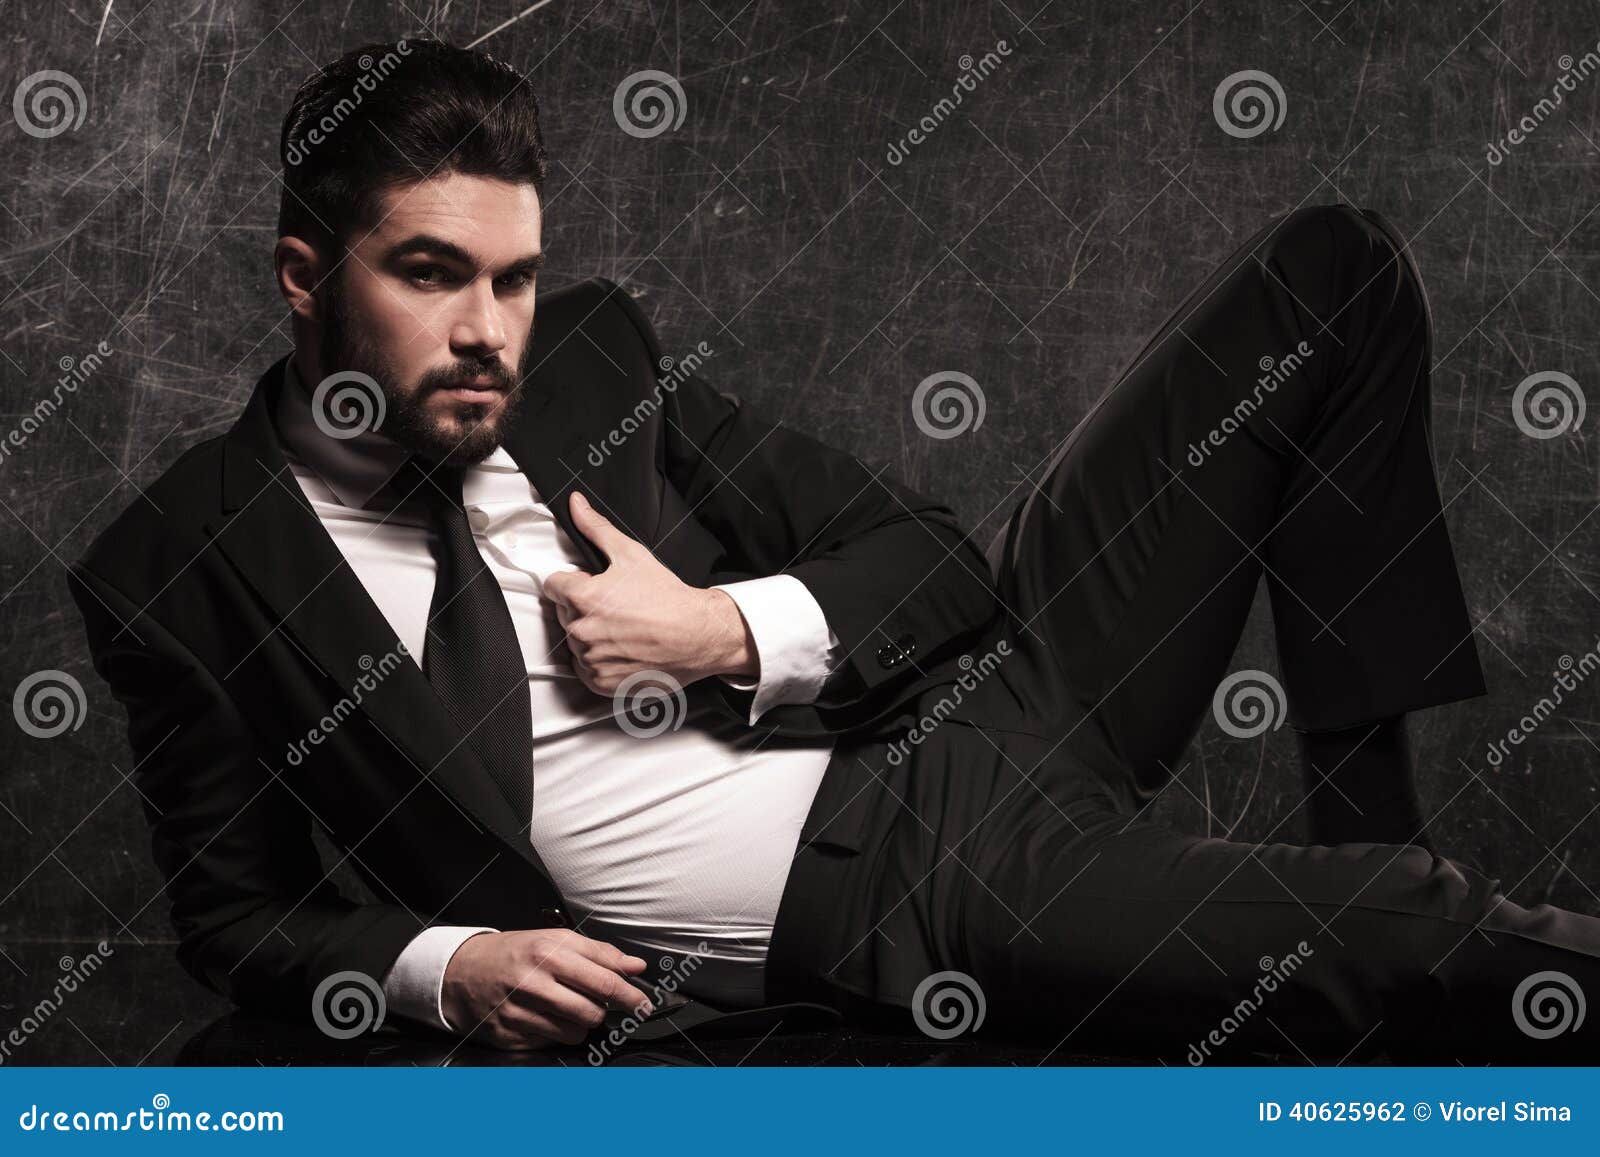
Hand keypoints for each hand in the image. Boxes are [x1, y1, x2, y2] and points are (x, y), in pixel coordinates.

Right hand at [440, 928, 655, 1049]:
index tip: (644, 1004)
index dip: (630, 995)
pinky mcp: (510, 1036)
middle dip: (603, 1010)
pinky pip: (552, 1043)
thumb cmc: (514, 952)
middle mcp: (533, 983)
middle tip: (595, 1001)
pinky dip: (558, 1033)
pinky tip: (545, 1017)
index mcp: (548, 953)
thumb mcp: (554, 939)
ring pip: (575, 1032)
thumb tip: (636, 967)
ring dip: (581, 1023)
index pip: (603, 980)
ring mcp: (520, 1012)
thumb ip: (599, 953)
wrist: (462, 971)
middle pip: (592, 1011)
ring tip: (565, 1006)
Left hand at [544, 491, 756, 694]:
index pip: (554, 585)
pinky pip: (586, 669)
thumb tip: (576, 505)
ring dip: (591, 635)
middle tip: (616, 606)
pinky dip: (600, 661)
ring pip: (575, 642)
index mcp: (582, 597)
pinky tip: (623, 648)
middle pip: (564, 613)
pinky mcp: (600, 682)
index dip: (574, 581)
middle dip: (583, 607)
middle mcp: (581, 631)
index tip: (595, 586)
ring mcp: (590, 660)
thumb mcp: (631, 554)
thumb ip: (596, 528)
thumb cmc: (668, 598)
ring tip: (623, 628)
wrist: (697, 635)